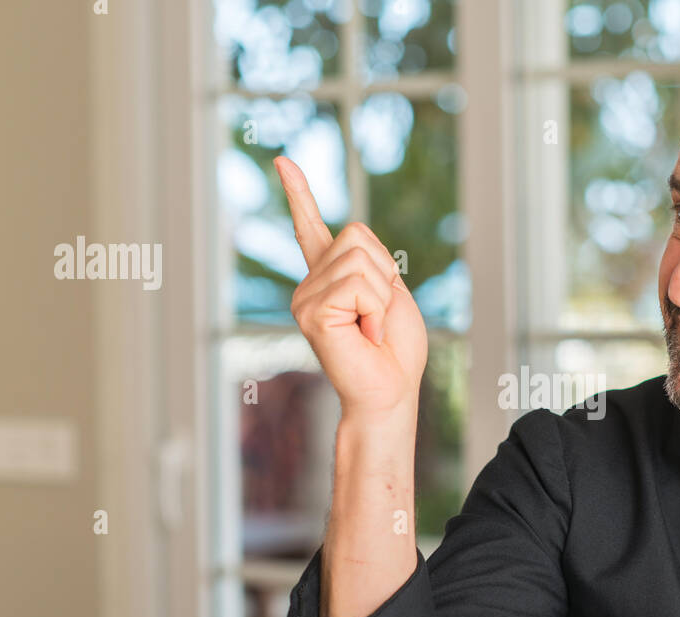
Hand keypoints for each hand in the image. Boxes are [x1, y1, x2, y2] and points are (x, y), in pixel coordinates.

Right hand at [275, 155, 427, 416]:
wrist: (390, 392)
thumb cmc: (396, 350)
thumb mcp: (391, 294)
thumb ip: (370, 265)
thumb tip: (353, 244)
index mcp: (331, 277)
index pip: (310, 228)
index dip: (299, 194)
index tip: (283, 162)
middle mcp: (310, 283)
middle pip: (357, 237)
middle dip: (384, 274)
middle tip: (378, 317)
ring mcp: (305, 298)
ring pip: (359, 261)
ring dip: (380, 296)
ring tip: (370, 328)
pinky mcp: (310, 313)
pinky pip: (356, 285)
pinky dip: (374, 309)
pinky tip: (365, 335)